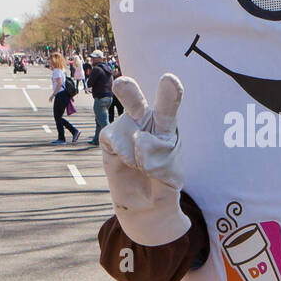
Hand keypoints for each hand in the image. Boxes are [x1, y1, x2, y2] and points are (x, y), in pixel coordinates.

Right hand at [100, 74, 190, 245]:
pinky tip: (129, 163)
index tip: (169, 79)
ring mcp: (124, 126)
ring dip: (138, 159)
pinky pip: (115, 144)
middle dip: (128, 91)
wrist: (144, 200)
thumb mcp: (171, 171)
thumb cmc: (163, 180)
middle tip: (121, 84)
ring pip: (128, 137)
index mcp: (165, 123)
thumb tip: (138, 137)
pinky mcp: (109, 137)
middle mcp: (144, 119)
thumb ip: (159, 154)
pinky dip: (126, 158)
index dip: (169, 94)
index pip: (168, 108)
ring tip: (141, 166)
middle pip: (135, 102)